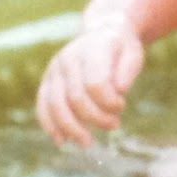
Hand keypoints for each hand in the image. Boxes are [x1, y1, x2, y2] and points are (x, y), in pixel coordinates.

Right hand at [35, 17, 144, 146]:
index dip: (109, 102)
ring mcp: (55, 70)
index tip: (122, 106)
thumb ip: (127, 72)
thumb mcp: (133, 54)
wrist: (101, 33)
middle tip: (114, 125)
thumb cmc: (120, 49)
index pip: (95, 83)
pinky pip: (43, 105)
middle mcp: (68, 58)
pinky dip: (50, 125)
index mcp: (91, 49)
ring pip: (56, 105)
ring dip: (71, 128)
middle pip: (76, 97)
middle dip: (95, 118)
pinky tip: (61, 140)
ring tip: (87, 143)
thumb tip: (118, 91)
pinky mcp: (48, 81)